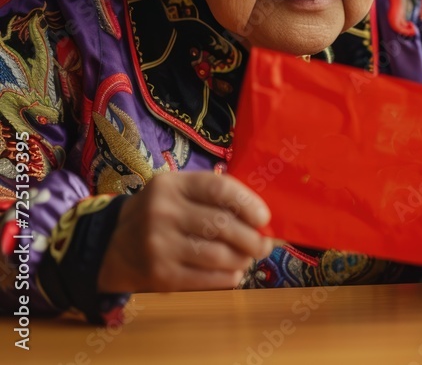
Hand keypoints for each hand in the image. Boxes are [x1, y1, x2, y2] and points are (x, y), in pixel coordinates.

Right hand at [97, 172, 272, 292]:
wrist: (114, 245)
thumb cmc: (162, 214)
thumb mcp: (180, 192)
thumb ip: (216, 198)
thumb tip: (263, 219)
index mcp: (172, 185)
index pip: (219, 189)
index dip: (248, 203)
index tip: (264, 218)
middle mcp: (162, 212)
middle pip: (222, 225)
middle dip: (252, 238)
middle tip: (264, 245)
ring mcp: (158, 245)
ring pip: (217, 255)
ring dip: (242, 259)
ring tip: (248, 257)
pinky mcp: (159, 275)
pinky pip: (206, 279)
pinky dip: (228, 277)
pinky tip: (234, 272)